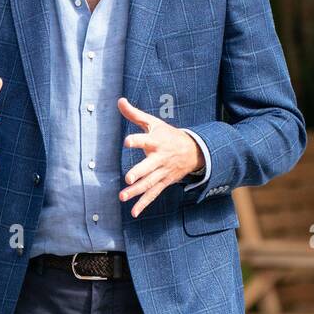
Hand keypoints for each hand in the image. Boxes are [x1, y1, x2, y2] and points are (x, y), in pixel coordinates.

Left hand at [118, 97, 203, 217]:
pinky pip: (153, 194)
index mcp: (156, 141)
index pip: (145, 140)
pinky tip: (133, 212)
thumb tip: (119, 101)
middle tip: (128, 179)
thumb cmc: (168, 134)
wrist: (194, 150)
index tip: (127, 141)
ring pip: (150, 183)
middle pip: (149, 166)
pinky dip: (144, 203)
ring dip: (136, 191)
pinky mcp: (164, 182)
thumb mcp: (153, 123)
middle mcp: (160, 158)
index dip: (136, 140)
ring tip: (122, 196)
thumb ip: (134, 114)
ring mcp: (163, 172)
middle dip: (139, 172)